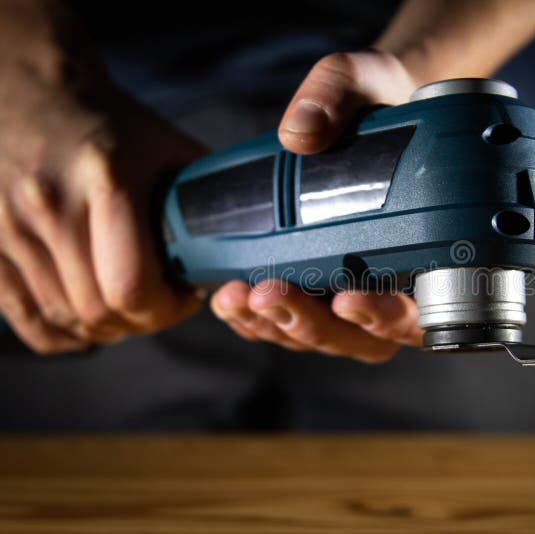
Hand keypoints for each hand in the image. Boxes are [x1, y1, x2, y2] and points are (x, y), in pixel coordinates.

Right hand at [0, 2, 204, 353]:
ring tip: (130, 311)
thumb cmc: (111, 124)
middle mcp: (51, 205)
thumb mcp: (168, 148)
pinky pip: (23, 316)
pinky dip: (59, 332)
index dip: (167, 310)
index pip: (132, 287)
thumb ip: (210, 195)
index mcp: (107, 179)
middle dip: (141, 322)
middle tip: (161, 306)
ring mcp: (10, 225)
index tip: (186, 296)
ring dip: (105, 329)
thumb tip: (247, 241)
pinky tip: (87, 324)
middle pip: (99, 311)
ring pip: (63, 317)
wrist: (30, 92)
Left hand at [211, 50, 423, 362]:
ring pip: (324, 338)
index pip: (421, 308)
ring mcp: (356, 288)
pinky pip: (292, 323)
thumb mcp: (365, 79)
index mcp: (431, 248)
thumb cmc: (382, 104)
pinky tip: (230, 297)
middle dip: (314, 325)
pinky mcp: (318, 284)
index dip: (386, 316)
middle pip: (363, 337)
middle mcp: (397, 280)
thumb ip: (339, 92)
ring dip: (279, 327)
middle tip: (273, 294)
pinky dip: (259, 321)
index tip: (349, 296)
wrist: (369, 110)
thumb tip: (299, 131)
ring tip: (239, 297)